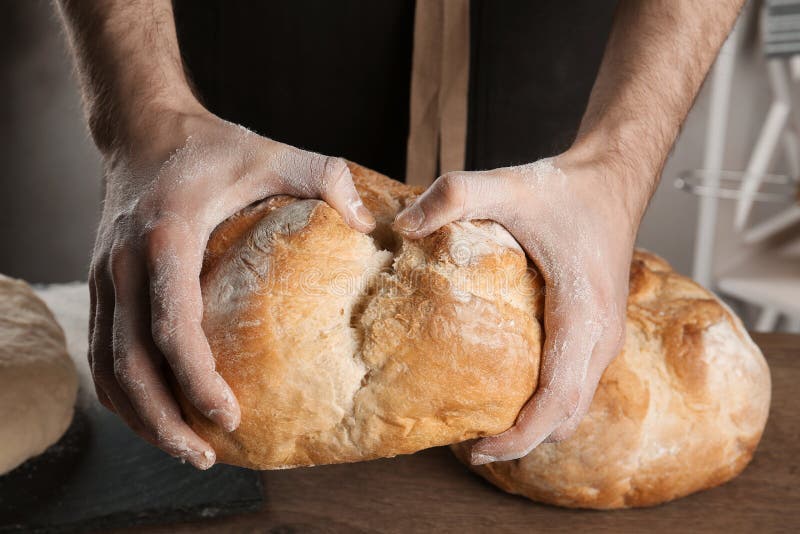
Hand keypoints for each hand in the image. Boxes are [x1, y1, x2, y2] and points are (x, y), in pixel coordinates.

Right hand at [89, 103, 374, 467]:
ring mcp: (105, 278)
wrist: (141, 130)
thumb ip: (323, 177)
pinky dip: (122, 393)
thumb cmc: (209, 148)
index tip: (231, 415)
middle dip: (165, 419)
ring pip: (108, 367)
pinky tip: (154, 415)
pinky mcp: (101, 285)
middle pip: (131, 363)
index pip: (172, 326)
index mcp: (166, 238)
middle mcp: (125, 266)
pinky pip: (101, 353)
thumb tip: (368, 224)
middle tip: (206, 456)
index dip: (197, 379)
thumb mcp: (271, 152)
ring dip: (140, 416)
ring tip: (185, 449)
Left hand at [394, 150, 645, 462]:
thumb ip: (453, 196)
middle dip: (523, 441)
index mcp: (584, 313)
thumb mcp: (505, 184)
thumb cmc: (566, 188)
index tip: (478, 449)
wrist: (614, 178)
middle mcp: (603, 336)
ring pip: (575, 405)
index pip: (558, 399)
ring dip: (537, 425)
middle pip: (567, 417)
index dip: (520, 436)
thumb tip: (402, 227)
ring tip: (487, 425)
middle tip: (473, 447)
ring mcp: (606, 337)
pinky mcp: (599, 332)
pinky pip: (576, 385)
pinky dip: (548, 403)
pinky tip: (510, 389)